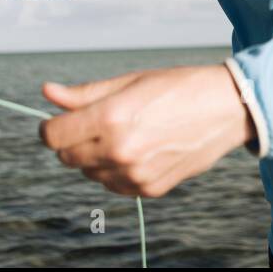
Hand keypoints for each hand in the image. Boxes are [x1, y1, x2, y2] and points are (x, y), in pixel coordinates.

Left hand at [39, 65, 254, 197]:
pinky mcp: (148, 189)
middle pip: (67, 157)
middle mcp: (120, 150)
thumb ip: (85, 94)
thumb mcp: (130, 82)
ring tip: (126, 134)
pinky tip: (140, 150)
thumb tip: (47, 92)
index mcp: (111, 117)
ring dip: (95, 157)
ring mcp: (134, 174)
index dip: (51, 127)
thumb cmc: (177, 87)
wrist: (225, 109)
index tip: (61, 120)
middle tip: (98, 124)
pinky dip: (117, 171)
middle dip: (73, 141)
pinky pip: (113, 185)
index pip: (53, 136)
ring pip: (89, 173)